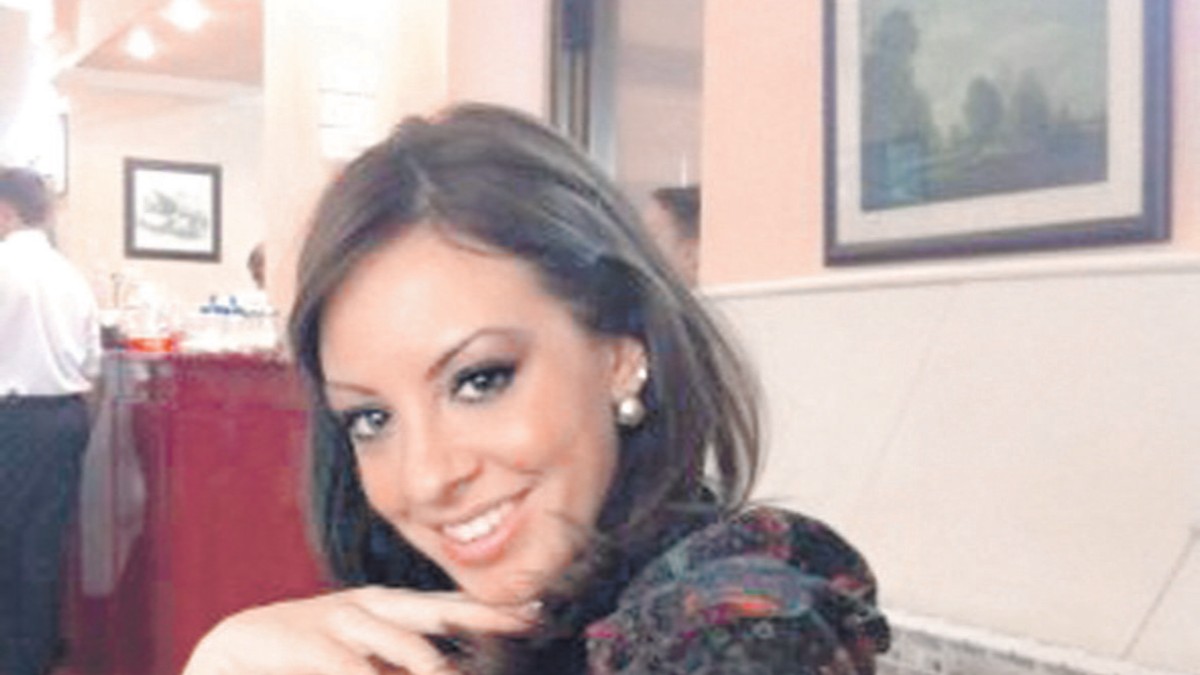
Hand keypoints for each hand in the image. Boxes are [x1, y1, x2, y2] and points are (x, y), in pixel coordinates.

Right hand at [181, 586, 537, 674]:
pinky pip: (354, 665)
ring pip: (405, 644)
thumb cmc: (310, 659)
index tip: (538, 616)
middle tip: (525, 627)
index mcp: (388, 610)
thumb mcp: (364, 658)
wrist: (233, 652)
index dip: (494, 613)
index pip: (451, 608)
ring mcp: (340, 618)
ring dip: (436, 667)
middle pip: (440, 612)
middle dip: (486, 620)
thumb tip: (456, 669)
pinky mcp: (309, 639)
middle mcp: (371, 607)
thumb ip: (408, 662)